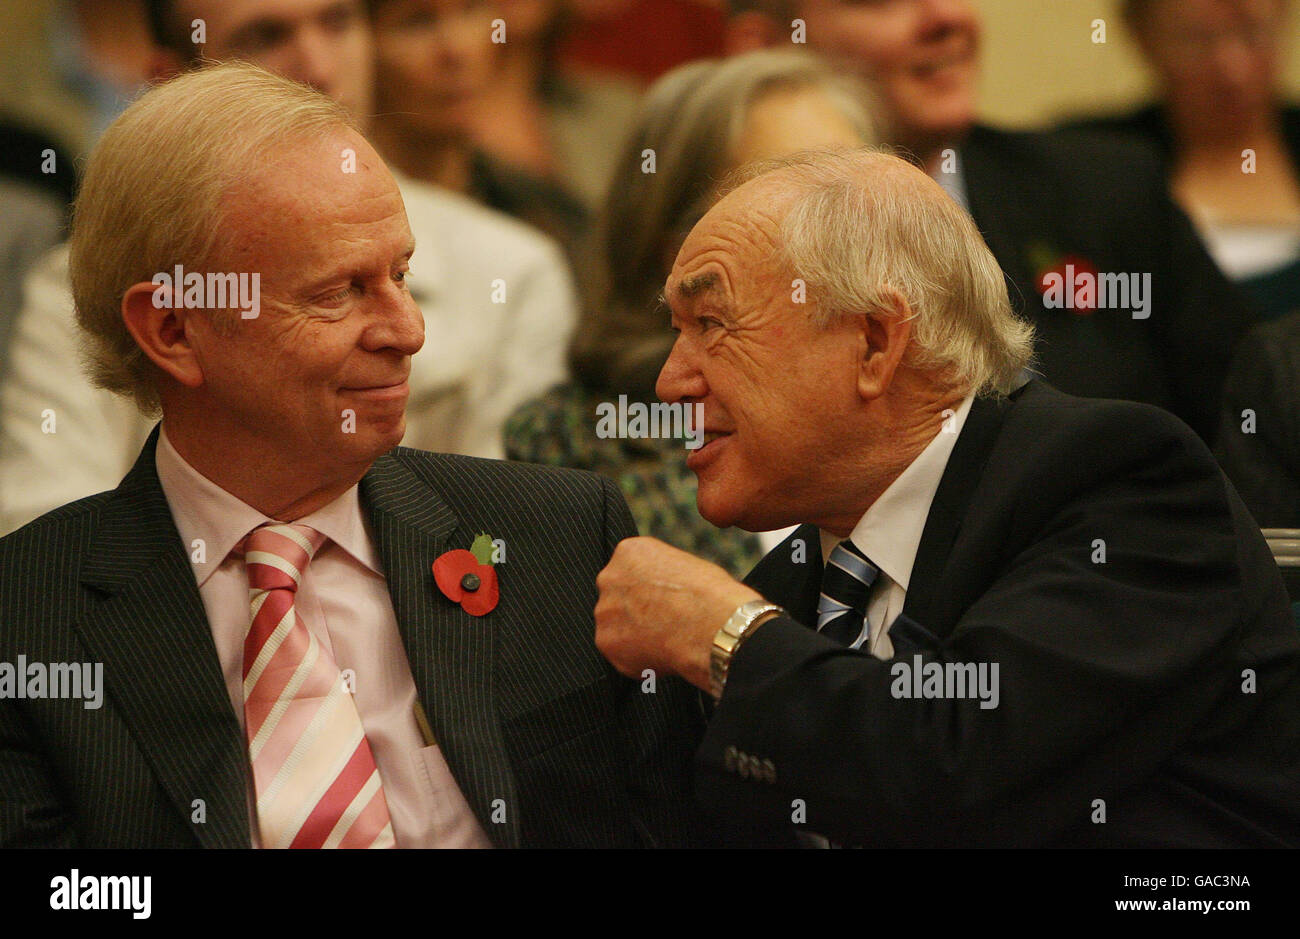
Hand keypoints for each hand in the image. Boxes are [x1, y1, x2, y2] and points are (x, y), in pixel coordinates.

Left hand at [595, 536, 762, 690]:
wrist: (711, 626)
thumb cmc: (708, 595)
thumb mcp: (684, 564)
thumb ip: (660, 575)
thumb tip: (661, 590)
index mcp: (629, 552)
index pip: (628, 570)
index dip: (647, 589)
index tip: (661, 600)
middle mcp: (609, 578)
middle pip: (616, 597)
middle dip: (634, 610)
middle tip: (662, 622)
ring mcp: (605, 611)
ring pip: (615, 626)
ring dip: (633, 635)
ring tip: (667, 641)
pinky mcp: (606, 642)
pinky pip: (619, 653)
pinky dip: (637, 659)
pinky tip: (662, 655)